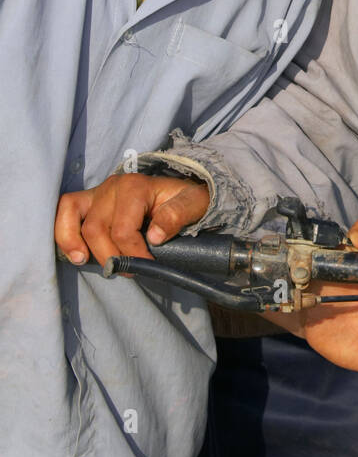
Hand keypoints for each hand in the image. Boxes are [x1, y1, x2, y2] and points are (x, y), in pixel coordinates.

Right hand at [55, 171, 210, 266]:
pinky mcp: (89, 201)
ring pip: (79, 223)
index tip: (148, 267)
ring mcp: (98, 192)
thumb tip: (154, 237)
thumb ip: (177, 215)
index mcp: (136, 186)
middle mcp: (112, 186)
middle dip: (111, 256)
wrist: (179, 192)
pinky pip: (65, 211)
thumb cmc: (185, 200)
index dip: (133, 254)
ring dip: (84, 248)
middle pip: (97, 229)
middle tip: (130, 271)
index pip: (123, 230)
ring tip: (92, 263)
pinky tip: (75, 254)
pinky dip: (64, 232)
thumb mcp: (193, 204)